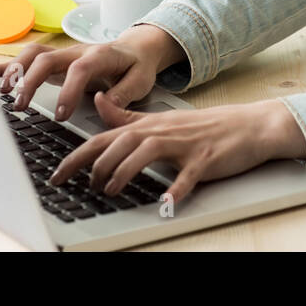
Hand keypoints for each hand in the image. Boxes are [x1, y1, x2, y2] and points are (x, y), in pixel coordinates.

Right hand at [0, 23, 181, 117]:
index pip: (81, 68)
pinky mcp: (53, 61)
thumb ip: (125, 93)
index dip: (69, 89)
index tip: (61, 114)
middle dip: (31, 80)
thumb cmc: (137, 66)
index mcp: (101, 55)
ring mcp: (63, 54)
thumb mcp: (142, 80)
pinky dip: (4, 66)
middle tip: (22, 106)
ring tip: (6, 96)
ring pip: (33, 55)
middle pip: (48, 58)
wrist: (136, 47)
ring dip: (16, 72)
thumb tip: (103, 103)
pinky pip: (25, 60)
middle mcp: (76, 51)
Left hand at [48, 97, 305, 202]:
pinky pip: (187, 175)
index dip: (77, 156)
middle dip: (94, 165)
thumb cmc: (204, 128)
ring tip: (112, 190)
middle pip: (120, 143)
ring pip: (146, 153)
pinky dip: (175, 190)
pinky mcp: (204, 159)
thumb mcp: (162, 119)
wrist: (248, 126)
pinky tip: (166, 204)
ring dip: (125, 172)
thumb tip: (98, 102)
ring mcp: (184, 145)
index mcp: (148, 126)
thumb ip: (127, 116)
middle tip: (83, 186)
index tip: (56, 175)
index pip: (104, 138)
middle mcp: (161, 132)